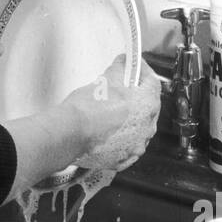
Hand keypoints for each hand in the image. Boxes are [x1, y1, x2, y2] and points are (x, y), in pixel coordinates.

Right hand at [67, 56, 162, 171]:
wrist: (70, 133)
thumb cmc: (88, 107)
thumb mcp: (107, 79)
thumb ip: (121, 68)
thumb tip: (124, 62)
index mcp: (147, 104)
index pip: (152, 81)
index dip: (142, 71)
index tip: (134, 66)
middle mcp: (147, 127)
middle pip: (146, 106)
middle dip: (135, 96)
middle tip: (120, 88)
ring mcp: (136, 146)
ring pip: (137, 128)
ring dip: (128, 119)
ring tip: (110, 112)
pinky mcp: (123, 159)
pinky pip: (126, 146)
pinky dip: (119, 139)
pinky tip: (106, 132)